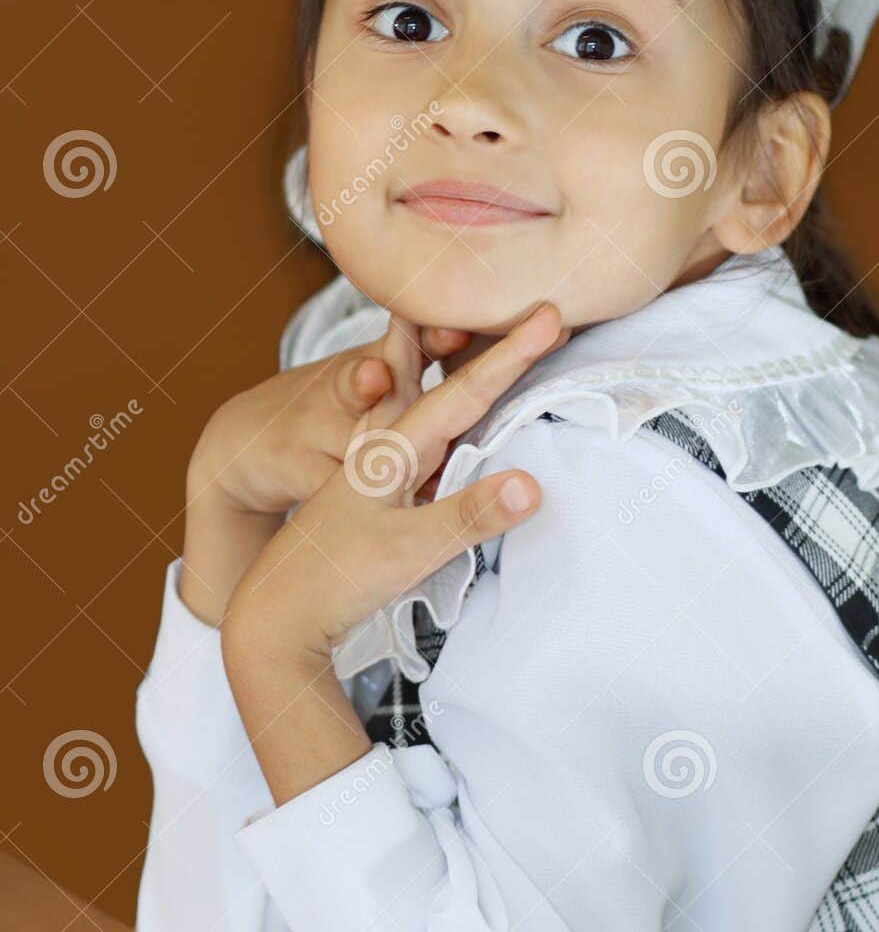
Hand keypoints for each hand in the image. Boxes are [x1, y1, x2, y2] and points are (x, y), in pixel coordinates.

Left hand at [222, 301, 567, 660]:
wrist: (276, 615)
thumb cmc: (333, 577)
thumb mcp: (405, 549)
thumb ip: (467, 515)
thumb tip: (532, 483)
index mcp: (394, 448)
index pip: (465, 392)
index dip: (511, 354)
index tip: (549, 316)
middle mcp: (392, 449)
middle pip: (456, 388)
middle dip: (501, 351)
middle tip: (546, 318)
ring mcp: (391, 473)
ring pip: (447, 414)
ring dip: (484, 382)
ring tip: (521, 349)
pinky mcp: (392, 499)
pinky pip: (440, 446)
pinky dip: (468, 425)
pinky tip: (482, 427)